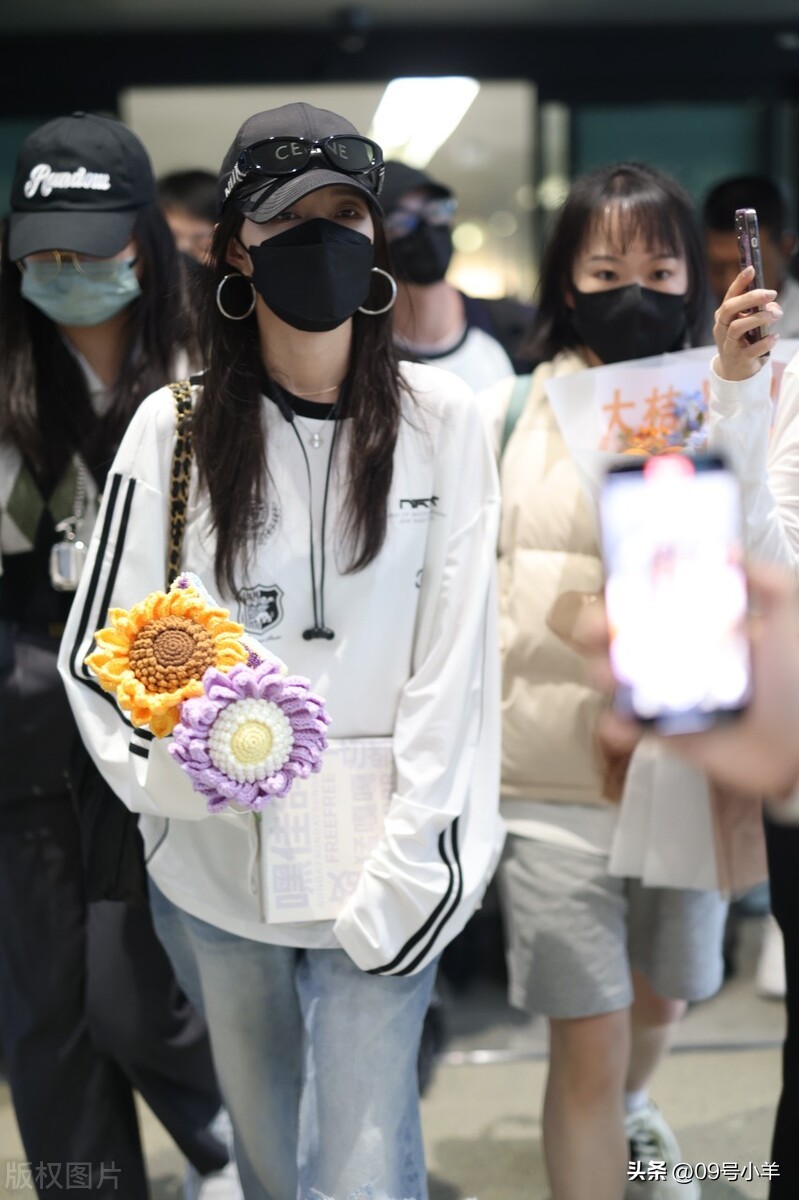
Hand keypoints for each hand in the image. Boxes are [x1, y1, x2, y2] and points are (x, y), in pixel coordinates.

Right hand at [579, 566, 798, 798]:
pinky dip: (615, 725)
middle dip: (599, 628)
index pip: (655, 599)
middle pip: (625, 636)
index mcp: (707, 625)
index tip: (613, 585)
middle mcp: (684, 656)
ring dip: (601, 671)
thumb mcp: (789, 613)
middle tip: (595, 627)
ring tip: (607, 674)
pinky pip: (628, 727)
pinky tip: (621, 721)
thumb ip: (763, 578)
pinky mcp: (668, 733)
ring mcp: (672, 694)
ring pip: (618, 678)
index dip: (628, 590)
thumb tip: (724, 546)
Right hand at [713, 266, 780, 380]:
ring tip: (775, 315)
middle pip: (731, 307)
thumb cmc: (743, 342)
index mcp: (724, 316)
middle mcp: (722, 328)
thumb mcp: (750, 324)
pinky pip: (752, 349)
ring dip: (759, 318)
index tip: (752, 269)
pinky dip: (766, 342)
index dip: (740, 282)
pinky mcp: (739, 358)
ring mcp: (728, 344)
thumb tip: (774, 307)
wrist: (734, 371)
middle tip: (771, 293)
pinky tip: (774, 338)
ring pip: (738, 326)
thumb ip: (760, 311)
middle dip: (751, 298)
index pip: (730, 295)